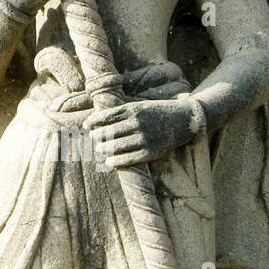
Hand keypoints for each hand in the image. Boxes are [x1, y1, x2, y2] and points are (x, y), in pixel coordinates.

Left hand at [84, 96, 204, 167]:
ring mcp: (144, 138)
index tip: (86, 126)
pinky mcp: (151, 151)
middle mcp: (138, 123)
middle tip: (92, 139)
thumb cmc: (157, 112)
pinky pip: (129, 158)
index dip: (93, 121)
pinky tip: (109, 161)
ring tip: (99, 150)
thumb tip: (100, 120)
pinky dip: (116, 161)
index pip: (107, 116)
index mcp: (133, 109)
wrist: (183, 120)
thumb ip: (122, 112)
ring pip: (117, 146)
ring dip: (104, 149)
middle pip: (109, 132)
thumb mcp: (140, 106)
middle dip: (97, 136)